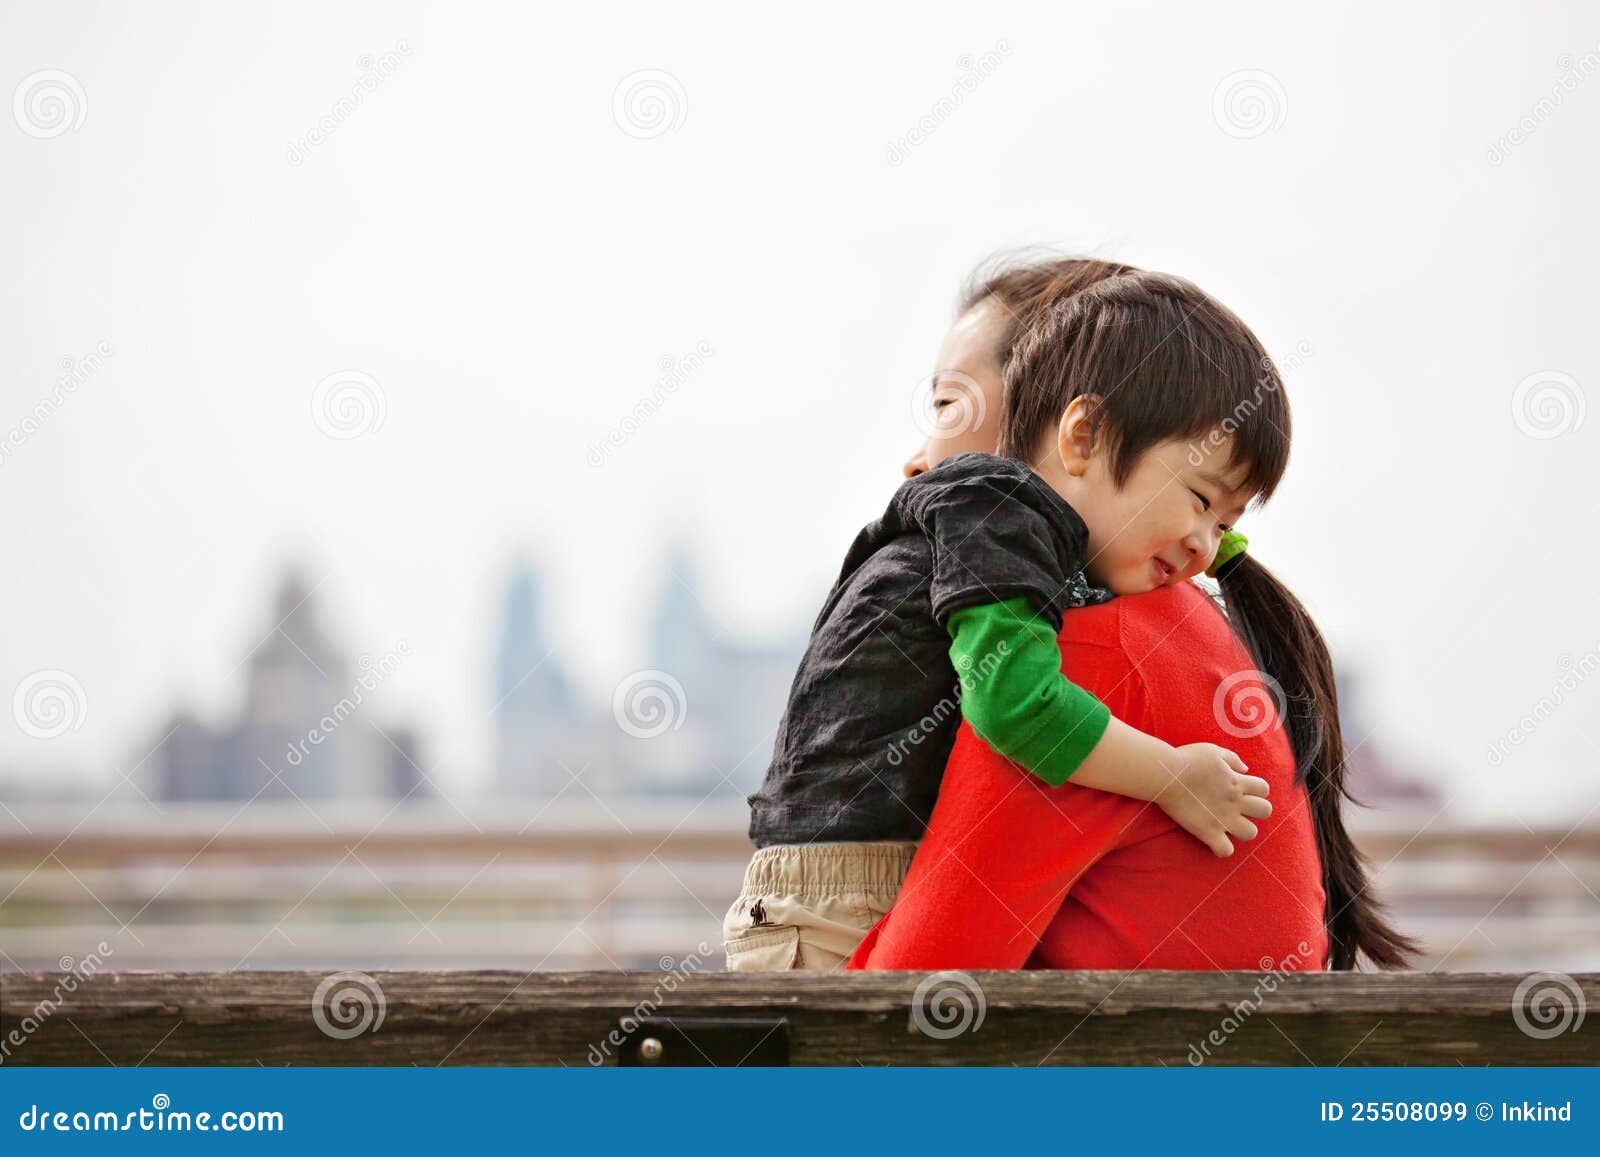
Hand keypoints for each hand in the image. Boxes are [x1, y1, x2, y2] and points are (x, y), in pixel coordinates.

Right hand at [1153, 743, 1271, 857]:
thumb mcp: (1213, 751)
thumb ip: (1233, 759)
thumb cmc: (1187, 760)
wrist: (1165, 774)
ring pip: (1250, 833)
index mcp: (1237, 781)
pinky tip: (1213, 841)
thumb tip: (1245, 769)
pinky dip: (1221, 848)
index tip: (1241, 790)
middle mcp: (1234, 801)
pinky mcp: (1208, 831)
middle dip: (1256, 811)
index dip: (1256, 790)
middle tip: (1238, 809)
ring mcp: (1223, 818)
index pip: (1264, 789)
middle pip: (1265, 811)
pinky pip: (1225, 850)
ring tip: (1227, 826)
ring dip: (1242, 830)